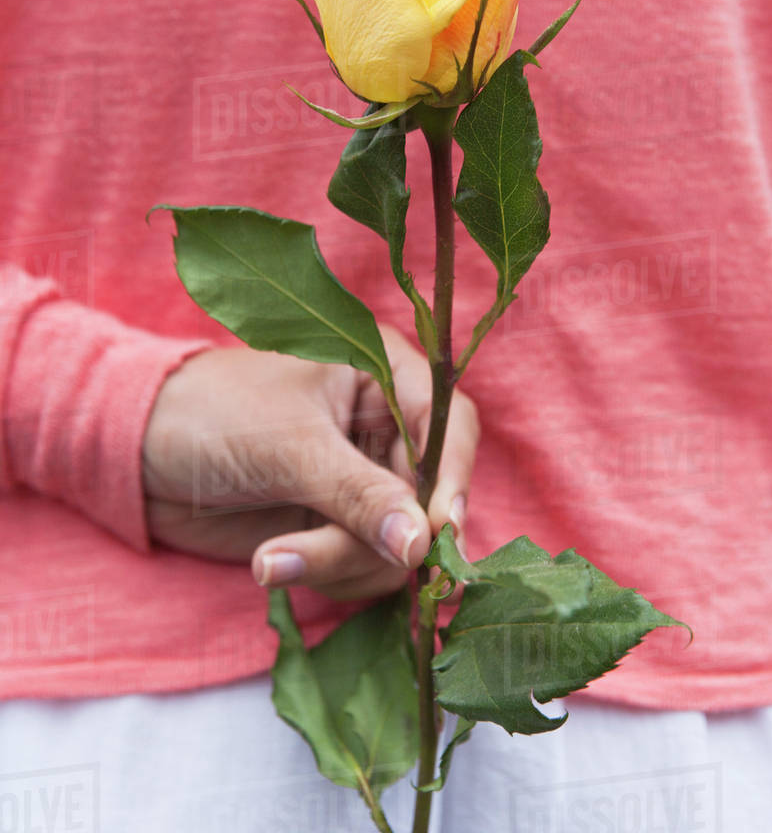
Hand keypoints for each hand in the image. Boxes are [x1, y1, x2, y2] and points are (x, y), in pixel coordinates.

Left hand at [142, 326, 478, 599]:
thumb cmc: (212, 415)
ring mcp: (363, 482)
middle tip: (323, 557)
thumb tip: (422, 544)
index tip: (437, 533)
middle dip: (380, 539)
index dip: (453, 479)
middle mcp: (384, 427)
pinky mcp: (338, 527)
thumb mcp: (289, 447)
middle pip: (429, 498)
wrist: (138, 453)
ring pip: (398, 545)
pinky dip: (327, 577)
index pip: (450, 424)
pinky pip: (364, 568)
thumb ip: (358, 495)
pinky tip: (272, 568)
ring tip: (272, 560)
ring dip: (342, 564)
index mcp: (383, 373)